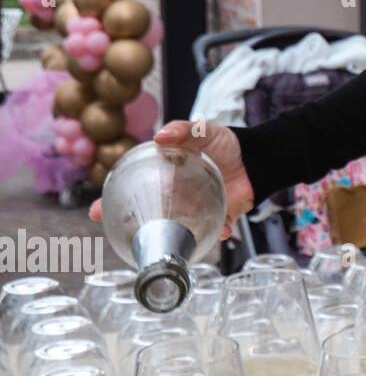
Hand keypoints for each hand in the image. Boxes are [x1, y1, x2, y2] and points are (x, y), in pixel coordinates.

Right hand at [89, 121, 254, 240]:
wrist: (258, 157)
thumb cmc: (226, 143)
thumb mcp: (204, 131)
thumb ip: (184, 130)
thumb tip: (159, 138)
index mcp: (168, 177)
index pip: (134, 189)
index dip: (113, 200)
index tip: (97, 211)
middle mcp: (179, 197)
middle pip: (150, 215)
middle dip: (132, 227)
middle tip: (120, 234)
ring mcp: (198, 210)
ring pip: (178, 231)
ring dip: (173, 240)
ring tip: (170, 245)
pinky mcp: (222, 218)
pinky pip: (214, 232)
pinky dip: (216, 235)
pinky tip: (220, 232)